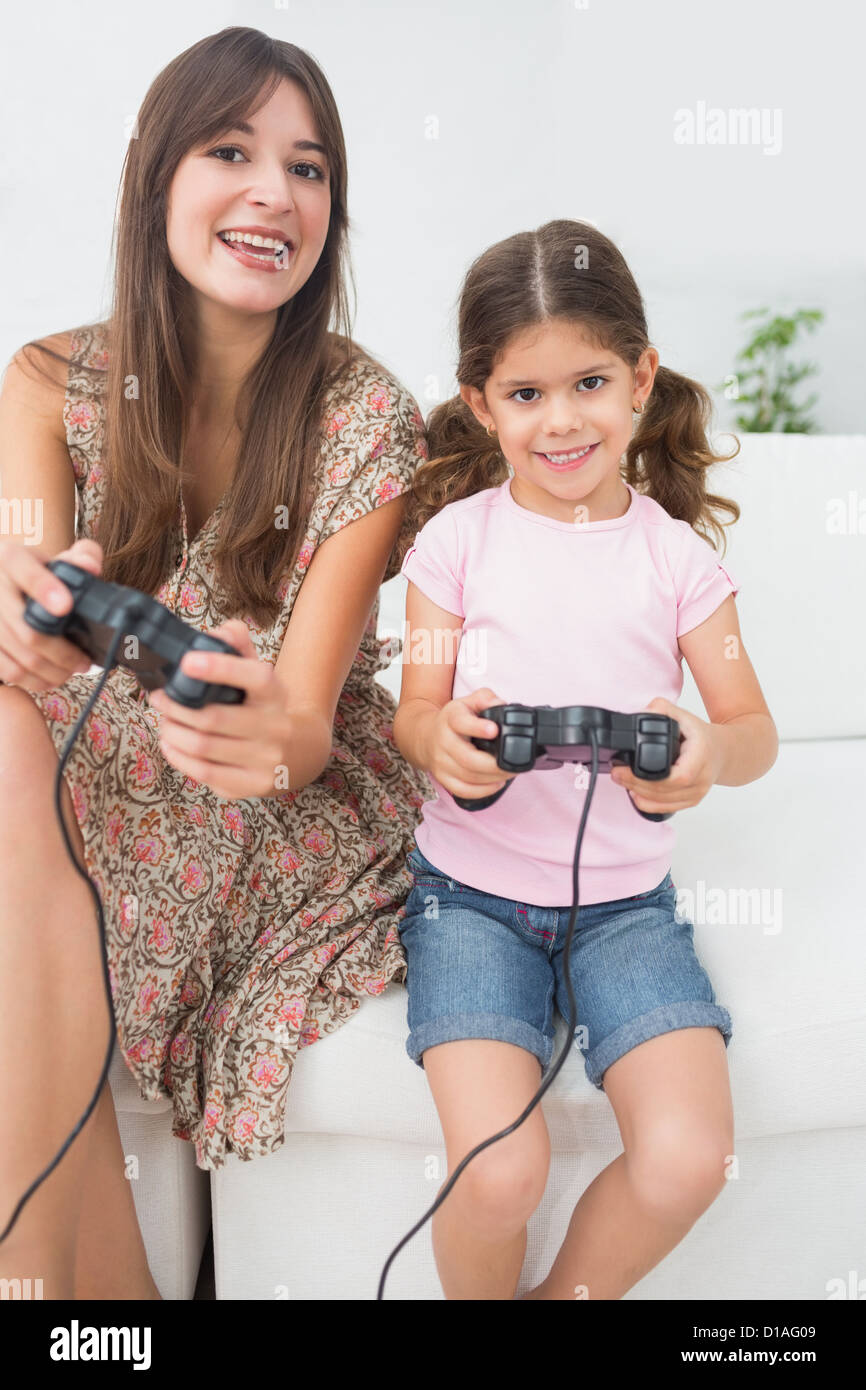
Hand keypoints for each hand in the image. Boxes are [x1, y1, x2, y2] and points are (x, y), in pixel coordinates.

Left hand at [148, 620, 289, 798]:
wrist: (297, 754)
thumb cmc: (263, 708)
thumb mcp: (259, 675)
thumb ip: (238, 646)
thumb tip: (218, 632)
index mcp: (276, 694)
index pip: (255, 678)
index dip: (220, 668)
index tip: (187, 661)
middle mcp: (275, 728)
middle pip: (214, 719)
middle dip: (176, 707)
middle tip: (159, 698)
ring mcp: (265, 760)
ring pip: (203, 747)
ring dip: (172, 732)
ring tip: (164, 722)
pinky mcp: (251, 785)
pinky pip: (204, 772)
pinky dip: (178, 757)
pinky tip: (171, 744)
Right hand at [426, 686, 515, 801]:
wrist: (426, 737)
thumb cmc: (454, 720)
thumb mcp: (468, 702)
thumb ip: (486, 698)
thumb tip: (501, 705)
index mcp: (451, 718)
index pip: (460, 722)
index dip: (477, 727)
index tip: (494, 730)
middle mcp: (443, 741)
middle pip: (467, 758)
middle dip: (494, 764)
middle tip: (514, 763)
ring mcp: (441, 762)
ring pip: (468, 777)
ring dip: (493, 778)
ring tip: (510, 772)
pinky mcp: (442, 778)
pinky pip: (462, 790)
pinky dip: (482, 791)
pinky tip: (497, 783)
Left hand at [610, 697, 722, 814]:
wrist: (722, 751)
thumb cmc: (702, 736)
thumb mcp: (684, 716)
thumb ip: (662, 709)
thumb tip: (643, 713)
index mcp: (700, 756)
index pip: (677, 777)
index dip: (648, 778)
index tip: (625, 769)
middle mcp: (702, 778)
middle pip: (665, 791)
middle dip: (636, 784)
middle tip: (617, 774)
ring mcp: (698, 793)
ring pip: (665, 803)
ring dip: (640, 794)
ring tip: (623, 782)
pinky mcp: (692, 801)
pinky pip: (668, 809)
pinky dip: (649, 804)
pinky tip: (636, 795)